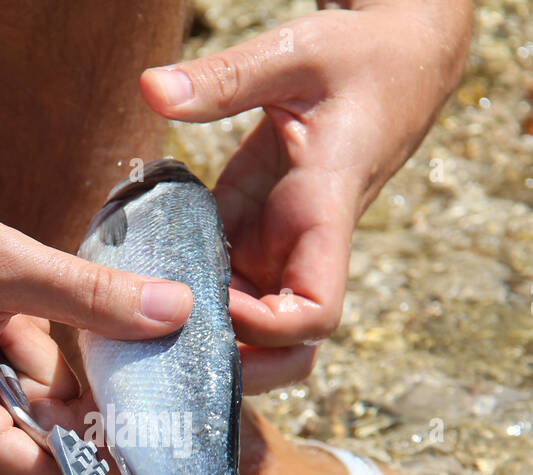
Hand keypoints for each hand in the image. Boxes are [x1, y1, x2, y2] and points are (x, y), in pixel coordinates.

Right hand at [0, 176, 191, 474]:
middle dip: (82, 393)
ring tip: (1, 307)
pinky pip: (6, 395)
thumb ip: (92, 296)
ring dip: (43, 361)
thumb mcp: (2, 263)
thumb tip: (178, 311)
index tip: (171, 428)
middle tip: (104, 334)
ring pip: (33, 413)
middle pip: (51, 445)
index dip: (120, 458)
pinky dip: (20, 355)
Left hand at [141, 0, 471, 391]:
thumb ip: (226, 77)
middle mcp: (303, 247)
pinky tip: (137, 277)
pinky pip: (219, 280)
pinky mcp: (253, 228)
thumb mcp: (295, 53)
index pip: (314, 314)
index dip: (268, 329)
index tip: (218, 300)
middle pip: (286, 349)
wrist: (394, 62)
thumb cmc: (360, 58)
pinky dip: (184, 288)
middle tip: (167, 346)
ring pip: (250, 326)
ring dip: (205, 331)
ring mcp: (278, 244)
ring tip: (142, 314)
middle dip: (239, 364)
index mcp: (325, 216)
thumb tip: (152, 88)